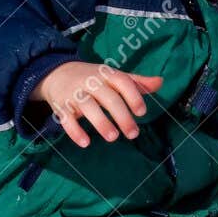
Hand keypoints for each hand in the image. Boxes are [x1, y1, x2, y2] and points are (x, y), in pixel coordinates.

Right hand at [31, 62, 162, 148]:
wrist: (57, 73)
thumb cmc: (93, 78)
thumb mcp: (114, 76)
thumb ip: (136, 82)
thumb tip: (160, 82)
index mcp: (107, 74)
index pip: (122, 82)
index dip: (133, 96)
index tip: (142, 112)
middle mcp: (91, 82)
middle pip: (108, 98)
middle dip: (121, 116)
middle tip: (133, 134)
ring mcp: (75, 93)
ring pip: (88, 107)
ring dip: (100, 122)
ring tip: (113, 137)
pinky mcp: (61, 106)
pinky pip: (67, 118)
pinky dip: (74, 131)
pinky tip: (85, 143)